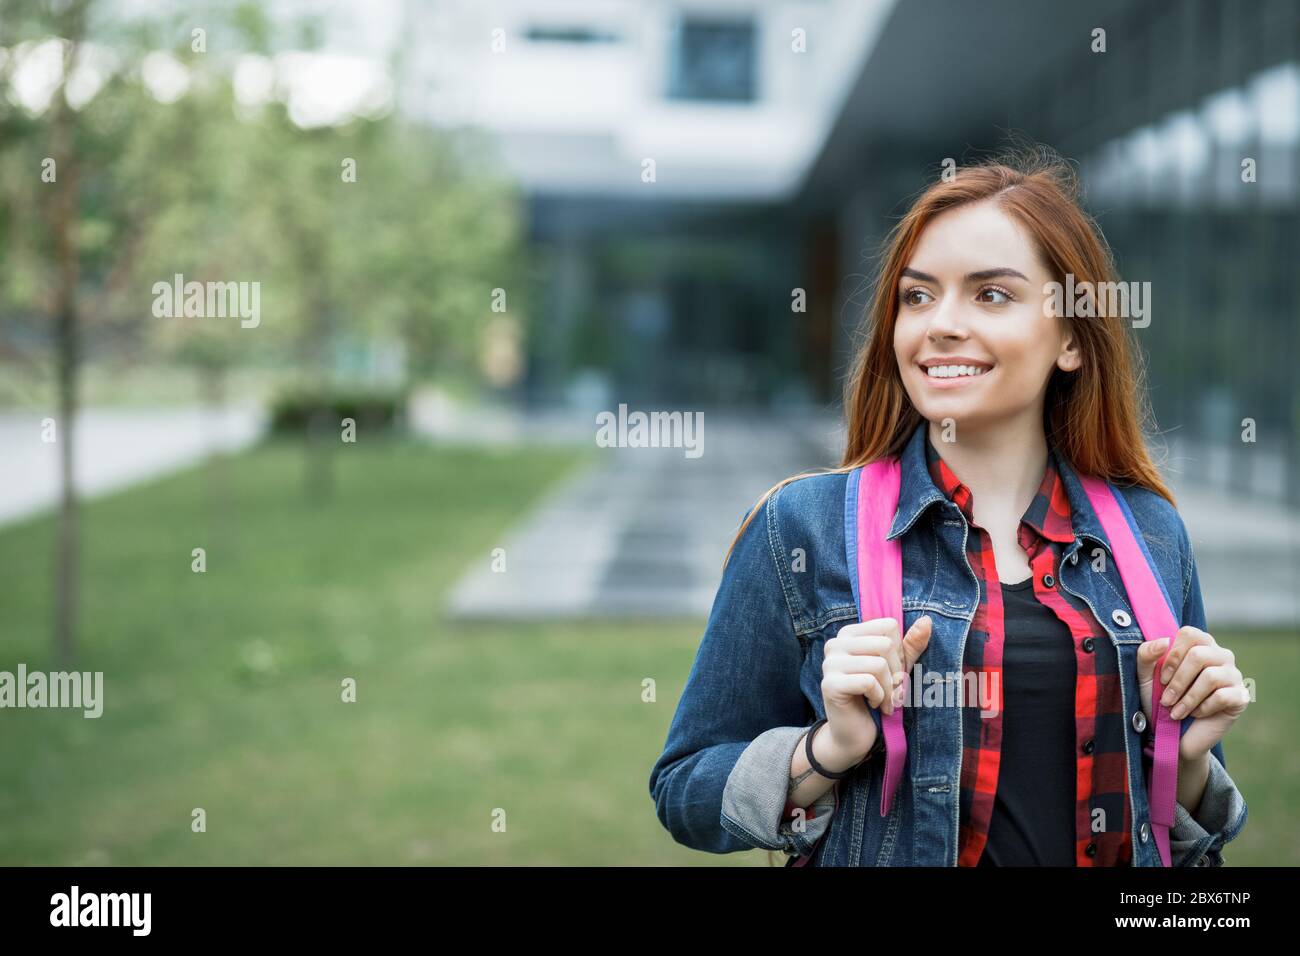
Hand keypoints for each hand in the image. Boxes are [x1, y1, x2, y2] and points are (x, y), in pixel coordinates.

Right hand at [820, 615, 932, 762]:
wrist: (854, 734)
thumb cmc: (877, 697)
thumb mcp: (898, 668)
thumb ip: (911, 645)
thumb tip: (927, 620)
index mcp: (849, 633)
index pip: (889, 626)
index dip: (900, 652)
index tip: (893, 672)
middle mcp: (835, 643)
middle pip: (885, 644)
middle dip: (897, 672)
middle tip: (892, 690)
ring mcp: (829, 663)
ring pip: (878, 664)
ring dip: (889, 689)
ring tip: (885, 700)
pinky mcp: (830, 684)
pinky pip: (868, 682)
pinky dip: (879, 697)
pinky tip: (873, 704)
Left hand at [1135, 625, 1248, 760]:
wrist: (1174, 736)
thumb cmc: (1160, 700)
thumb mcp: (1146, 677)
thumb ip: (1146, 655)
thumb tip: (1163, 641)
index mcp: (1199, 644)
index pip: (1190, 634)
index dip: (1172, 656)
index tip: (1162, 678)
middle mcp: (1220, 655)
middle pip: (1199, 655)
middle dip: (1178, 681)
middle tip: (1166, 700)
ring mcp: (1233, 675)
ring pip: (1211, 676)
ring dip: (1188, 698)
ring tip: (1176, 711)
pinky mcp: (1241, 696)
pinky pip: (1223, 696)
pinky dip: (1203, 708)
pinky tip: (1196, 714)